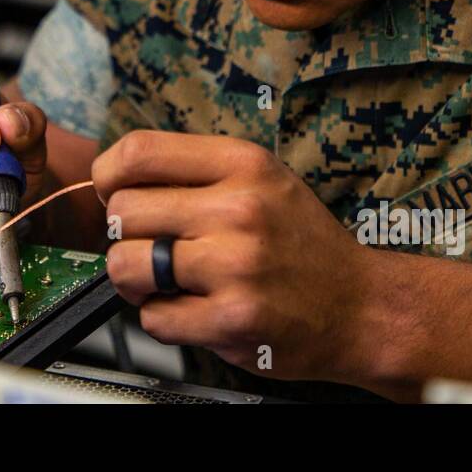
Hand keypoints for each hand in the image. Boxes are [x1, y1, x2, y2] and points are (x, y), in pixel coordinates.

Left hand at [93, 131, 376, 381]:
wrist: (362, 306)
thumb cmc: (301, 242)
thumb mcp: (261, 179)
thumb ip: (195, 172)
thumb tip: (114, 179)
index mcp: (243, 163)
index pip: (138, 152)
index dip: (109, 175)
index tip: (114, 193)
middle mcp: (239, 208)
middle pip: (123, 210)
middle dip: (125, 234)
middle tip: (152, 246)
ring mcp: (235, 265)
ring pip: (125, 265)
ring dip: (135, 280)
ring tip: (166, 281)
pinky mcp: (233, 319)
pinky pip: (153, 318)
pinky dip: (163, 319)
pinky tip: (194, 310)